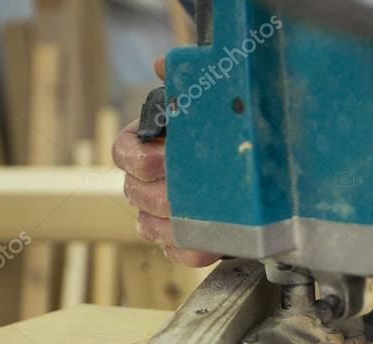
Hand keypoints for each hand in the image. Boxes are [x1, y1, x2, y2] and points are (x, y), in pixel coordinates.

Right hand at [112, 56, 219, 266]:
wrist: (250, 168)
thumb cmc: (217, 131)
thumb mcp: (204, 105)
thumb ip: (185, 86)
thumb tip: (163, 64)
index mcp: (145, 145)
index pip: (123, 152)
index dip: (138, 159)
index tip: (161, 161)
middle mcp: (146, 180)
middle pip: (135, 192)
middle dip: (158, 195)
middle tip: (184, 194)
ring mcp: (159, 212)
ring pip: (149, 224)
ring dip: (170, 225)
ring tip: (196, 222)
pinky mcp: (180, 238)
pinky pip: (174, 250)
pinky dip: (187, 250)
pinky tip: (205, 248)